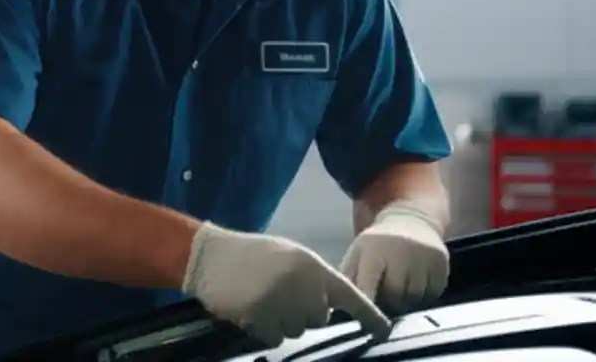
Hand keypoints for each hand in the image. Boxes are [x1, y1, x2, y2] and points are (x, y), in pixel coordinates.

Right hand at [181, 221, 391, 346]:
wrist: (211, 255)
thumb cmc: (252, 256)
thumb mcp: (289, 257)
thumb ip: (312, 278)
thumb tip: (329, 306)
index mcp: (313, 266)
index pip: (349, 295)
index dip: (369, 315)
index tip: (384, 330)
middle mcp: (303, 284)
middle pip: (319, 319)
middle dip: (302, 314)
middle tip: (278, 295)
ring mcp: (283, 301)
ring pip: (296, 331)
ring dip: (281, 322)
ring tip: (261, 298)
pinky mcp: (262, 316)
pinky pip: (275, 339)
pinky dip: (264, 330)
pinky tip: (251, 309)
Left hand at [340, 200, 448, 314]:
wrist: (411, 221)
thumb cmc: (378, 244)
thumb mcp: (358, 252)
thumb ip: (349, 277)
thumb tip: (338, 306)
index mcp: (374, 250)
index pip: (368, 283)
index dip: (366, 302)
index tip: (366, 317)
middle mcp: (401, 251)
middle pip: (395, 295)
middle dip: (389, 300)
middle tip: (386, 293)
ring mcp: (424, 256)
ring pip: (415, 297)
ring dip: (407, 298)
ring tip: (401, 285)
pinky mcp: (442, 263)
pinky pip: (433, 293)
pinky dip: (424, 294)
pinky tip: (416, 281)